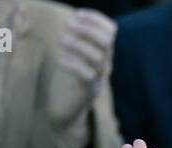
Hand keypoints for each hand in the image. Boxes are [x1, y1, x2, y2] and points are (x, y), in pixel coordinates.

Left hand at [45, 9, 115, 147]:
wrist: (69, 108)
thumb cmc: (70, 77)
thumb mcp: (79, 54)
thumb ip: (81, 39)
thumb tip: (74, 19)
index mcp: (105, 53)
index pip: (111, 31)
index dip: (96, 19)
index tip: (78, 14)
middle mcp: (106, 65)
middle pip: (107, 43)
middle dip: (88, 30)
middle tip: (68, 25)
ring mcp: (99, 78)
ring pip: (98, 58)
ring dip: (79, 45)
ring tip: (62, 40)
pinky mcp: (89, 90)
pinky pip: (86, 75)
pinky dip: (73, 64)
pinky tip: (61, 60)